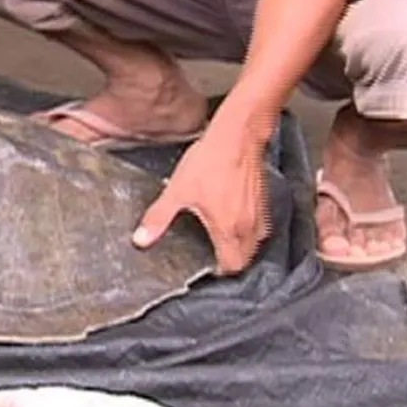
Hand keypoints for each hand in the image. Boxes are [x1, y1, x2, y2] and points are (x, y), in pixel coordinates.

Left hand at [131, 121, 271, 273]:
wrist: (238, 134)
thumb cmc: (211, 162)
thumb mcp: (177, 191)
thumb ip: (159, 218)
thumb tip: (141, 239)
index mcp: (230, 230)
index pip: (232, 267)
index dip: (219, 271)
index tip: (206, 266)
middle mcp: (250, 227)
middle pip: (246, 258)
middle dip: (230, 260)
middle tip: (212, 255)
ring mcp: (260, 213)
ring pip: (255, 242)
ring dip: (240, 245)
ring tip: (221, 239)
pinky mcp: (264, 199)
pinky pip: (259, 224)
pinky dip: (247, 228)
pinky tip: (231, 217)